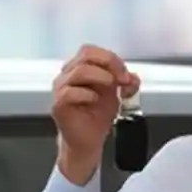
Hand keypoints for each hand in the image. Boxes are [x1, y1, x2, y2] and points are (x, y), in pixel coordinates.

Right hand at [51, 44, 139, 180]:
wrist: (89, 140)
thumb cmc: (97, 116)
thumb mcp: (118, 95)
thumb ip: (126, 83)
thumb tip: (133, 77)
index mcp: (80, 67)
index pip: (91, 51)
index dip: (111, 58)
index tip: (125, 74)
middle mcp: (68, 74)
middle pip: (86, 55)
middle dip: (109, 64)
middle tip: (121, 79)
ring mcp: (61, 89)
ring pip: (79, 71)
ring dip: (100, 76)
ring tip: (111, 87)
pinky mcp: (59, 105)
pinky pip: (70, 92)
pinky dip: (87, 94)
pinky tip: (94, 100)